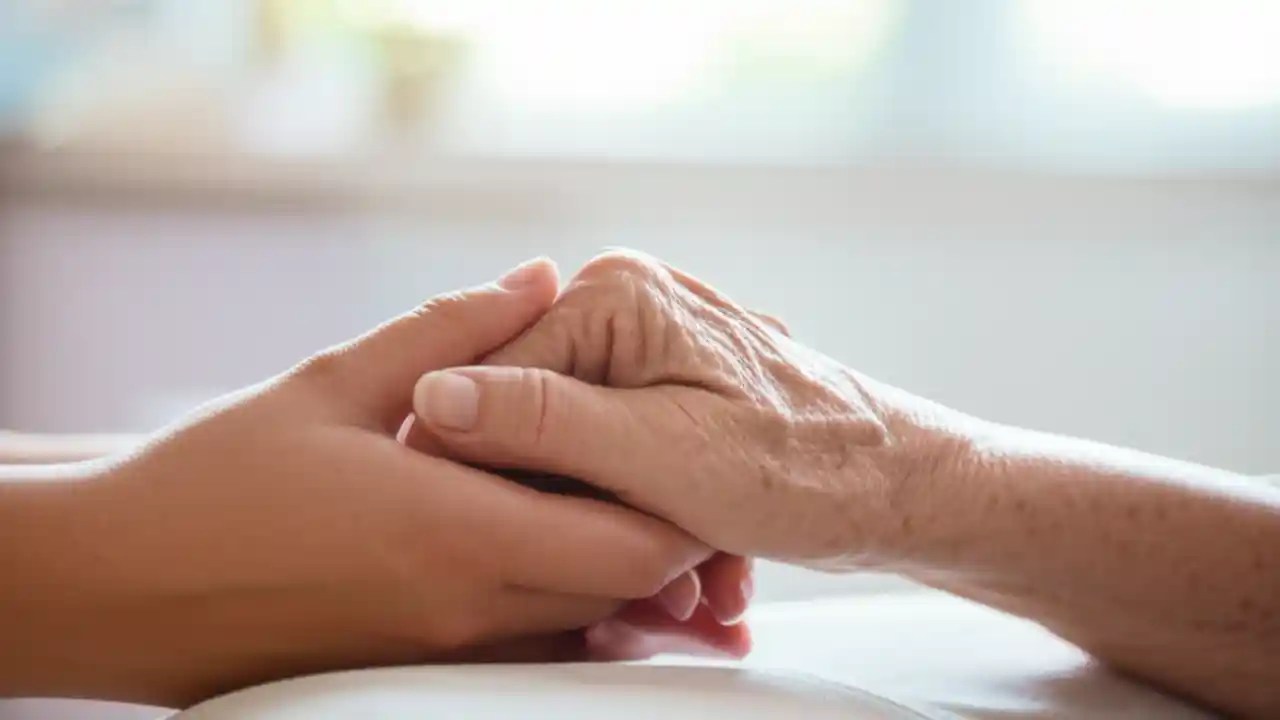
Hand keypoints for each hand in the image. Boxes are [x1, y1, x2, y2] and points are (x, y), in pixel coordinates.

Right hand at [13, 259, 710, 706]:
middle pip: (623, 591)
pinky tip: (545, 539)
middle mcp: (466, 609)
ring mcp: (445, 649)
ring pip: (584, 622)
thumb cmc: (214, 480)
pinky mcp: (420, 665)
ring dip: (619, 570)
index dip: (683, 511)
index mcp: (455, 533)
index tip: (692, 456)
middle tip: (670, 467)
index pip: (629, 547)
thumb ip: (452, 328)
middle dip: (667, 540)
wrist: (123, 587)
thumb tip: (539, 275)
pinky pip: (531, 643)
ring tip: (619, 495)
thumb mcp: (333, 381)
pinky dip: (566, 600)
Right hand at [410, 251, 960, 568]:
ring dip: (605, 516)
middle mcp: (625, 304)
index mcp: (615, 295)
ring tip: (683, 570)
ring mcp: (646, 346)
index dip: (485, 463)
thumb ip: (544, 420)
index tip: (501, 531)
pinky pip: (611, 449)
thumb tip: (436, 396)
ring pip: (570, 442)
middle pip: (529, 411)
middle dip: (566, 501)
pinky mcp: (664, 389)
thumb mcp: (660, 452)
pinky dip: (635, 507)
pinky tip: (687, 554)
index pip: (491, 376)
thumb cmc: (804, 469)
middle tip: (632, 570)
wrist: (900, 485)